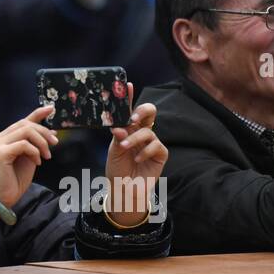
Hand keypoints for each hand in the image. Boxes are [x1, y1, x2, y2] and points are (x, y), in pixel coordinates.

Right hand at [0, 105, 56, 206]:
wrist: (1, 198)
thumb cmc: (14, 180)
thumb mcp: (29, 158)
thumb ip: (36, 145)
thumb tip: (51, 133)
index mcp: (4, 138)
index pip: (22, 121)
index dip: (37, 113)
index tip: (51, 108)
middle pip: (25, 124)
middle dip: (43, 132)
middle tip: (55, 143)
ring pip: (25, 131)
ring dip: (41, 142)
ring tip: (46, 156)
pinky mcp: (0, 153)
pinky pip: (23, 144)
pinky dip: (34, 151)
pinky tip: (37, 162)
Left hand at [103, 84, 167, 225]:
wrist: (124, 188)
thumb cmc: (117, 168)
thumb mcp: (113, 150)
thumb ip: (118, 136)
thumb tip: (119, 126)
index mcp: (129, 128)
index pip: (130, 110)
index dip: (129, 97)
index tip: (126, 85)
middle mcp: (142, 132)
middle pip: (149, 112)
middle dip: (142, 110)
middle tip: (132, 118)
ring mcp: (152, 142)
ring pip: (148, 131)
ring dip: (134, 139)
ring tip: (124, 147)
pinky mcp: (161, 154)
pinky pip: (156, 145)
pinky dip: (145, 151)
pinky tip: (137, 158)